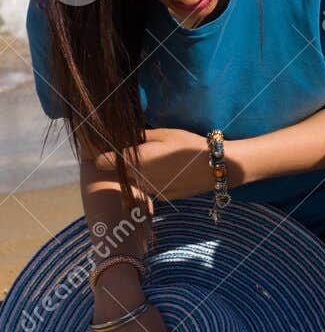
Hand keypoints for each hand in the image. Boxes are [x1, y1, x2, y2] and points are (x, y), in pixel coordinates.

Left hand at [94, 129, 208, 200]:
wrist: (214, 167)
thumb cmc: (188, 145)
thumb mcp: (163, 133)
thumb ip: (139, 137)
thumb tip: (124, 139)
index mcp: (135, 160)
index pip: (103, 162)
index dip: (103, 156)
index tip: (107, 151)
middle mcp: (138, 179)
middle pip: (119, 174)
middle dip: (122, 166)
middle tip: (136, 155)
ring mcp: (150, 191)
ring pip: (135, 183)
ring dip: (138, 175)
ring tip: (156, 164)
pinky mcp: (162, 198)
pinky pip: (149, 189)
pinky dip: (152, 183)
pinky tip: (168, 174)